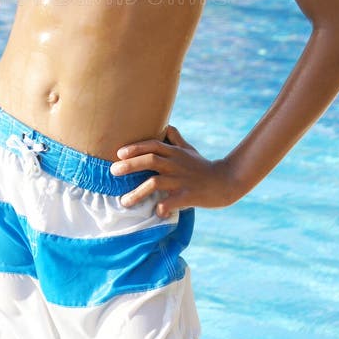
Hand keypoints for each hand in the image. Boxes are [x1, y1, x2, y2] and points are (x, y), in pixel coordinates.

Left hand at [110, 126, 233, 217]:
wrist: (226, 181)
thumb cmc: (203, 166)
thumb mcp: (189, 150)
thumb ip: (175, 139)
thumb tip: (166, 125)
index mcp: (175, 153)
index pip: (153, 145)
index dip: (136, 148)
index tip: (119, 153)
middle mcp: (176, 164)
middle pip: (150, 161)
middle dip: (130, 165)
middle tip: (113, 171)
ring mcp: (182, 180)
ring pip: (156, 183)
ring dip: (138, 192)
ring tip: (124, 201)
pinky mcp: (189, 196)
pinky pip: (171, 202)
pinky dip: (161, 207)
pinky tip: (155, 213)